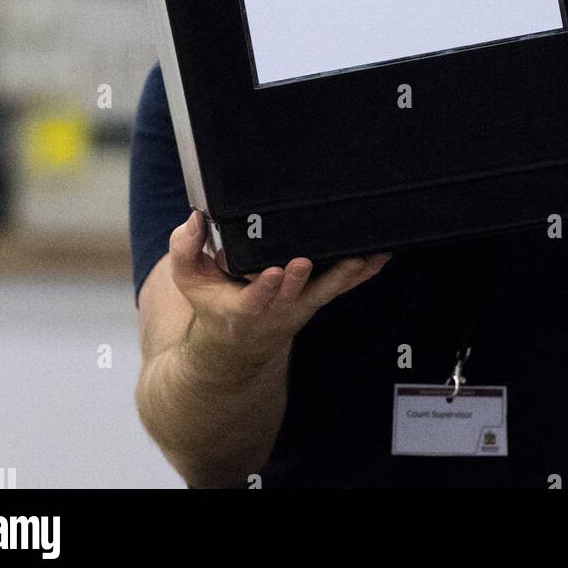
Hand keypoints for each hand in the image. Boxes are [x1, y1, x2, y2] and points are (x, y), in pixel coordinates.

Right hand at [168, 210, 390, 380]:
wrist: (236, 348)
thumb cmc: (213, 306)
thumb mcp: (190, 282)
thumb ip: (185, 251)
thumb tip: (194, 219)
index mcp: (242, 310)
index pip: (254, 299)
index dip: (265, 287)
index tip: (272, 272)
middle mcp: (276, 311)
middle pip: (292, 295)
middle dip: (299, 279)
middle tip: (305, 261)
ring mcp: (300, 306)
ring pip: (327, 291)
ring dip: (346, 274)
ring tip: (363, 254)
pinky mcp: (317, 298)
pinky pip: (343, 285)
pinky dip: (363, 271)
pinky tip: (381, 255)